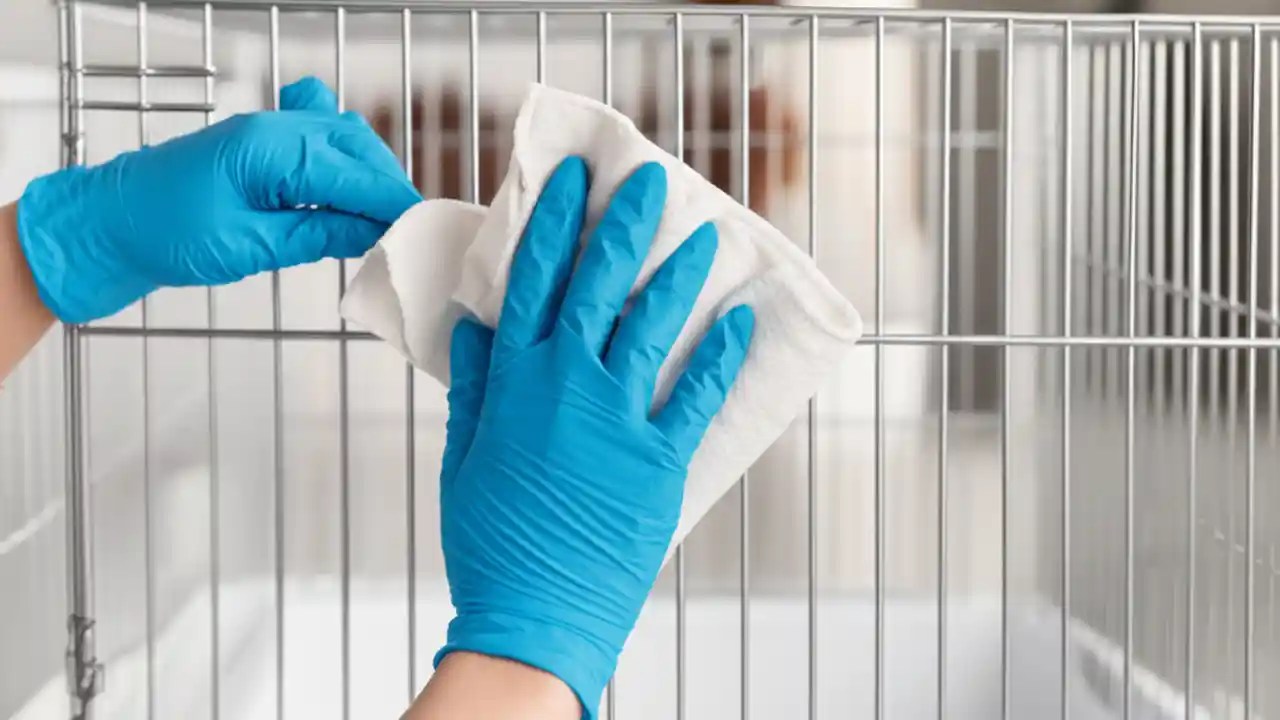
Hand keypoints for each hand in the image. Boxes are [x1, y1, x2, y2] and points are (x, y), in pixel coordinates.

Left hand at [16, 76, 419, 322]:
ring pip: (342, 137)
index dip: (391, 201)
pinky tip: (347, 186)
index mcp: (268, 148)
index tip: (423, 229)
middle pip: (355, 145)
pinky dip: (342, 158)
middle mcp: (272, 127)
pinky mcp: (261, 146)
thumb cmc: (161, 236)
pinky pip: (317, 136)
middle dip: (385, 186)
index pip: (352, 170)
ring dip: (367, 173)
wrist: (106, 227)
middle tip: (405, 232)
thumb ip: (315, 233)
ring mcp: (266, 131)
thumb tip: (371, 233)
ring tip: (380, 220)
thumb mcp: (246, 247)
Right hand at [436, 157, 753, 717]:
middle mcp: (565, 386)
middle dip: (625, 224)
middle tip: (651, 180)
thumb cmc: (492, 541)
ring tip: (706, 234)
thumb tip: (475, 324)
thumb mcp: (462, 458)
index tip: (573, 177)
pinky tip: (740, 319)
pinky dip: (721, 353)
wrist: (533, 614)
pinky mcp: (659, 458)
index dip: (555, 220)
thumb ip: (473, 387)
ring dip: (679, 274)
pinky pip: (697, 393)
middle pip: (598, 285)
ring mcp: (615, 419)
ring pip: (651, 325)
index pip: (534, 279)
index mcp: (512, 381)